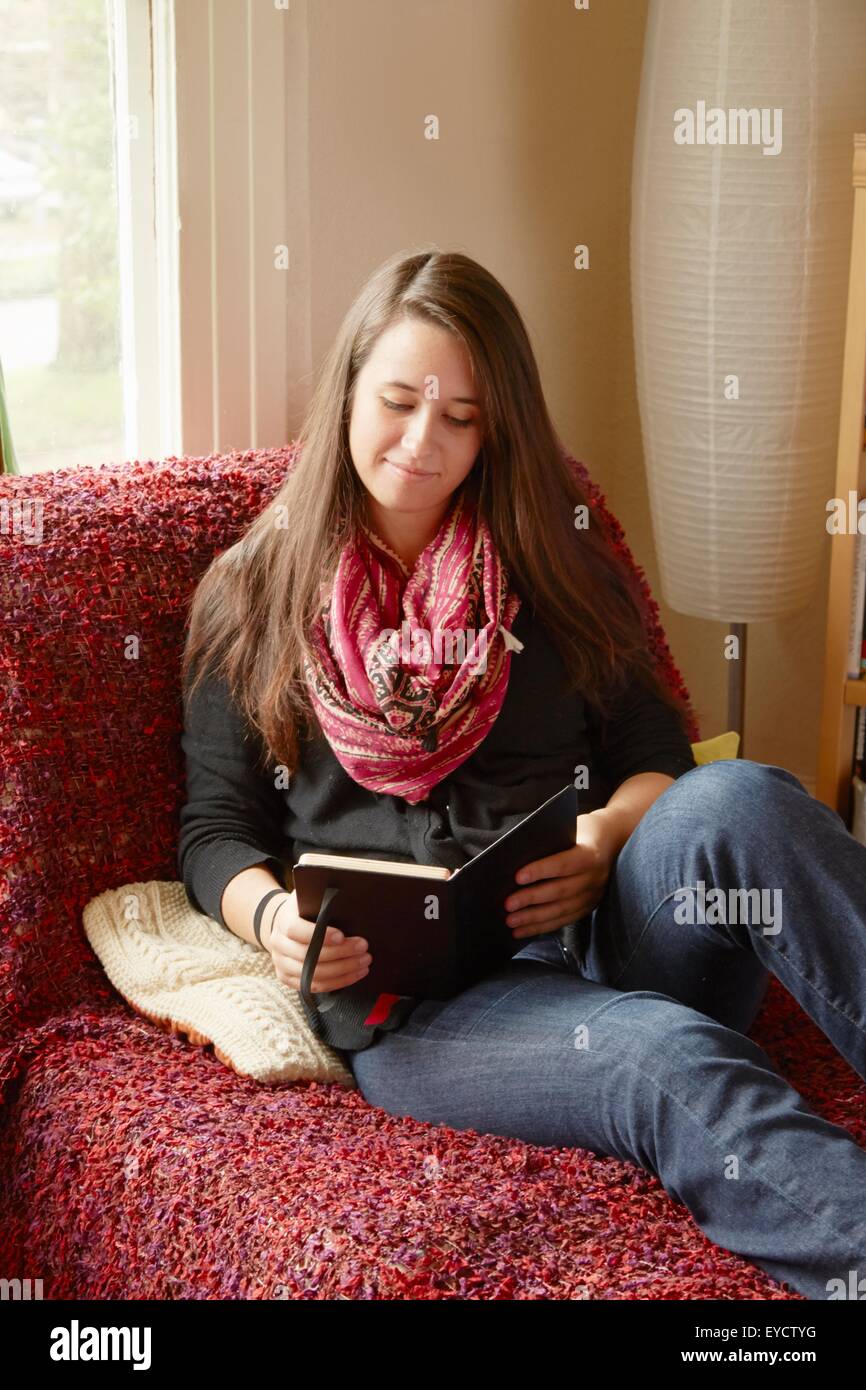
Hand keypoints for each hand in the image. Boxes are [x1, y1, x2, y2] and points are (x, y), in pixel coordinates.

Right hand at [265, 890, 371, 991]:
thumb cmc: (306, 909)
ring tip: (363, 962)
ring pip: (312, 974)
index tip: (341, 936)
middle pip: (307, 955)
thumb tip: (349, 893)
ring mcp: (281, 963)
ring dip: (342, 970)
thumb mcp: (310, 896)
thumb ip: (323, 897)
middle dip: (339, 953)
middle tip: (363, 947)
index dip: (318, 934)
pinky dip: (337, 982)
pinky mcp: (288, 978)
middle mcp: (278, 944)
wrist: (286, 924)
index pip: (296, 930)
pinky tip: (354, 974)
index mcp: (283, 921)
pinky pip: (313, 986)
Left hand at [503, 810, 618, 939]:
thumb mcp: (570, 830)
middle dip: (531, 899)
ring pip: (561, 910)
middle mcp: (595, 878)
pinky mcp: (588, 907)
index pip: (563, 864)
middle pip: (560, 891)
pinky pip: (563, 920)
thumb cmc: (582, 832)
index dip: (540, 870)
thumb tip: (515, 859)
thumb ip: (550, 844)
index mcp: (591, 854)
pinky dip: (541, 927)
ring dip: (533, 918)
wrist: (613, 841)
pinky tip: (522, 931)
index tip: (517, 877)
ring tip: (510, 921)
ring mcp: (593, 895)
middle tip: (507, 904)